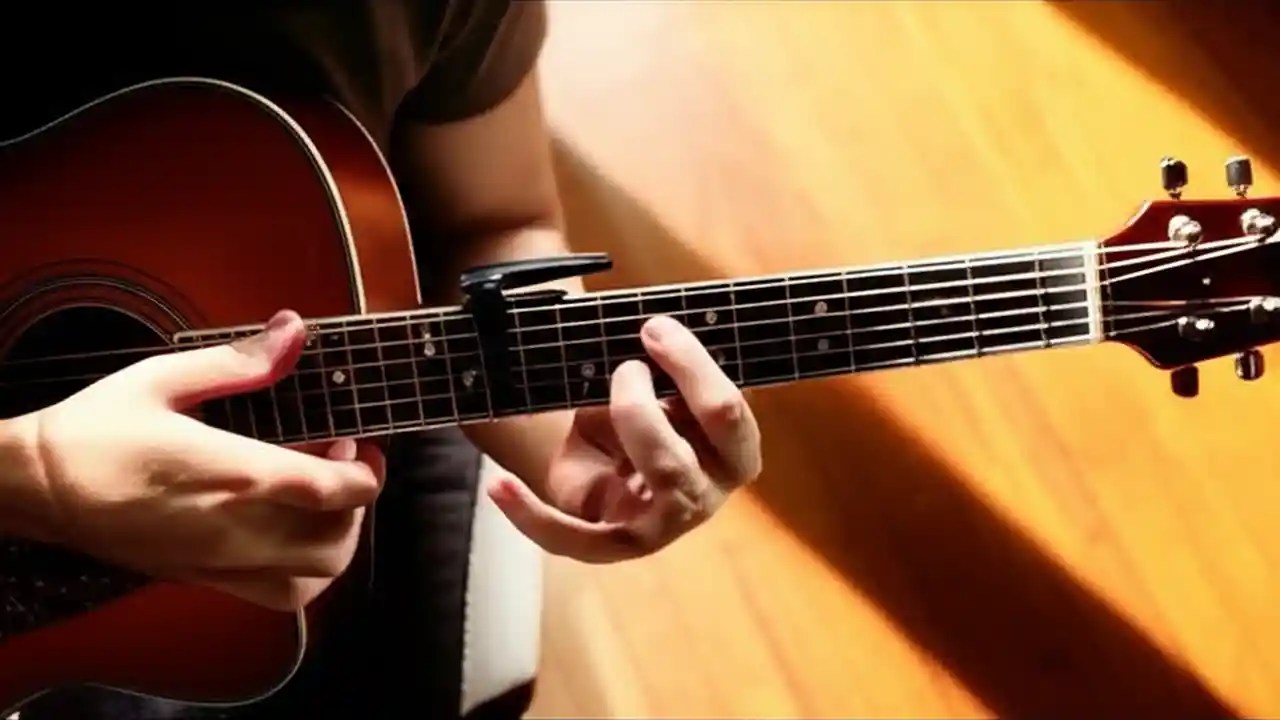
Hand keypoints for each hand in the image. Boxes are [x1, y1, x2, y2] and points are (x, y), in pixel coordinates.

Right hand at [17, 309, 383, 610]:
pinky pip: (280, 597)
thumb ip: (239, 362)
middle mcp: (235, 529)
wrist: (35, 489)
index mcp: (233, 475)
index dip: (365, 472)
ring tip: (322, 501)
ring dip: (338, 540)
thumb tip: (294, 330)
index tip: (358, 442)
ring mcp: (220, 562)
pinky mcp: (204, 579)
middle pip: (335, 542)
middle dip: (357, 504)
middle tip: (343, 464)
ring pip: (315, 578)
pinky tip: (295, 533)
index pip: (332, 492)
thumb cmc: (96, 430)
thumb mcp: (163, 378)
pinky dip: (308, 573)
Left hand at [488, 315, 761, 561]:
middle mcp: (709, 491)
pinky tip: (499, 487)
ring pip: (662, 473)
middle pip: (692, 447)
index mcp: (732, 450)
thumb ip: (655, 368)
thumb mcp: (652, 390)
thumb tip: (638, 330)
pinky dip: (532, 514)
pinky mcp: (616, 545)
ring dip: (630, 419)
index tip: (652, 327)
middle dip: (654, 397)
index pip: (727, 411)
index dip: (692, 364)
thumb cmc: (640, 419)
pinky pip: (576, 538)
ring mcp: (665, 524)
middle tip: (624, 365)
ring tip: (592, 402)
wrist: (604, 468)